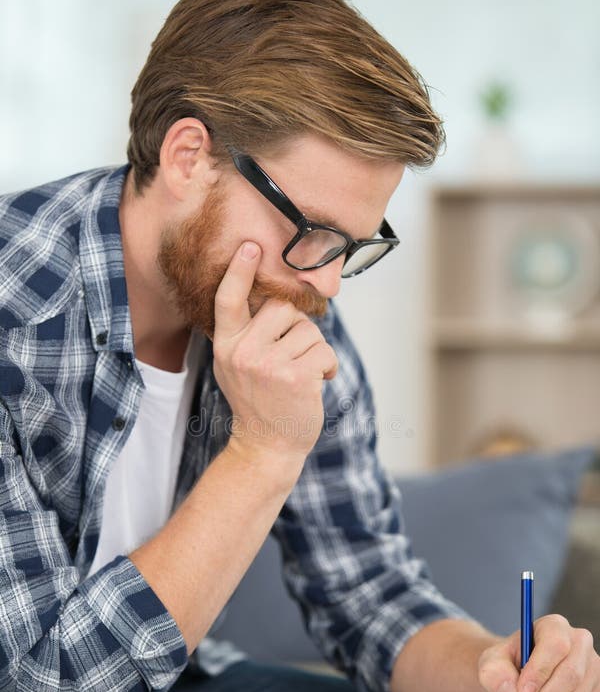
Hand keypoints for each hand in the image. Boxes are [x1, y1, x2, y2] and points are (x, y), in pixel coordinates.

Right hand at [212, 241, 337, 462]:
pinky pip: (325, 351)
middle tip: (293, 356)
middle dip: (297, 327)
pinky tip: (317, 383)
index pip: (229, 300)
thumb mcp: (237, 366)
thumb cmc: (259, 400)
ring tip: (303, 375)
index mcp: (226, 346)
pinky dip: (328, 367)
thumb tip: (273, 296)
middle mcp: (243, 352)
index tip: (251, 246)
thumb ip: (247, 334)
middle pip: (282, 308)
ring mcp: (268, 365)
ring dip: (315, 351)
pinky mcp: (295, 377)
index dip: (239, 271)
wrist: (267, 445)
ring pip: (309, 330)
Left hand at [478, 614, 599, 691]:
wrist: (521, 677)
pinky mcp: (599, 691)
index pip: (555, 646)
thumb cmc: (509, 665)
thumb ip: (494, 674)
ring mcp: (594, 667)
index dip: (539, 673)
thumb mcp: (492, 663)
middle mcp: (580, 642)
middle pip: (571, 675)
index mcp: (553, 626)